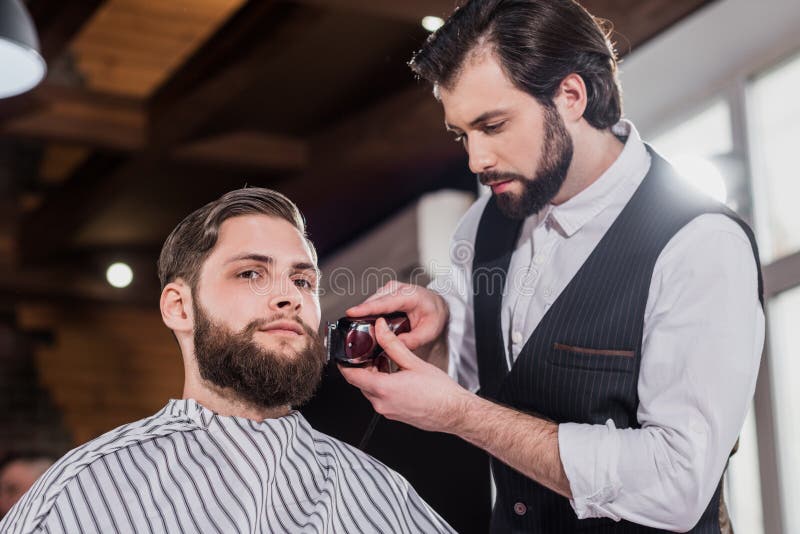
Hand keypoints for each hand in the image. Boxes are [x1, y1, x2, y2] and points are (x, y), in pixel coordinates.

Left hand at [339, 318, 471, 432]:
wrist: (454, 412)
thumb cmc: (440, 392)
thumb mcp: (413, 362)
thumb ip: (392, 344)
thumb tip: (381, 329)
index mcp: (384, 389)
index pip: (351, 376)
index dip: (343, 364)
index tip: (342, 356)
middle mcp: (382, 403)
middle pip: (360, 383)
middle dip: (362, 367)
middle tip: (369, 353)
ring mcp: (388, 411)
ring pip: (370, 391)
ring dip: (373, 377)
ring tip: (385, 362)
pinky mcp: (394, 415)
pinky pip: (380, 399)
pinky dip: (382, 386)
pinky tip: (394, 376)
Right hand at [347, 281, 448, 352]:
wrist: (437, 305)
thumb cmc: (434, 315)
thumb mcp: (429, 332)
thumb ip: (412, 340)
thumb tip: (394, 346)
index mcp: (410, 295)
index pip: (385, 302)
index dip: (367, 308)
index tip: (351, 312)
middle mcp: (397, 289)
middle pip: (374, 302)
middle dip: (361, 314)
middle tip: (351, 332)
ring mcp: (389, 289)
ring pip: (371, 302)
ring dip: (363, 315)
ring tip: (358, 331)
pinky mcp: (384, 293)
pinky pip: (372, 304)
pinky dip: (367, 314)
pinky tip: (365, 325)